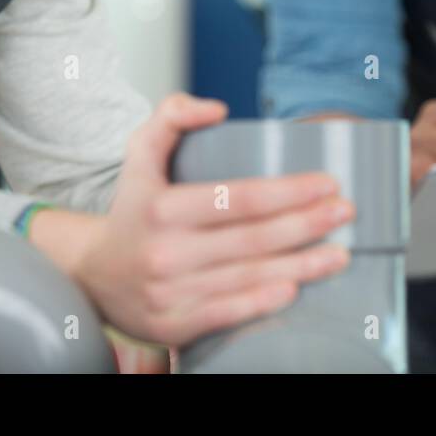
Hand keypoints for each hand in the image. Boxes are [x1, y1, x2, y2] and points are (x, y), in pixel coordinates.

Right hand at [73, 93, 354, 345]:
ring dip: (302, 265)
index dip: (289, 192)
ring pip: (249, 277)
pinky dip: (263, 302)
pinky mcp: (173, 325)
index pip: (239, 198)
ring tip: (339, 252)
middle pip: (253, 239)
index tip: (326, 184)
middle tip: (344, 211)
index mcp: (162, 208)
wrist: (90, 273)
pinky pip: (227, 313)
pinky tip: (295, 288)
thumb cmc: (131, 211)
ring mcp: (170, 293)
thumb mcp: (140, 153)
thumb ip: (172, 116)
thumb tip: (217, 109)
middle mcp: (166, 252)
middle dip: (307, 224)